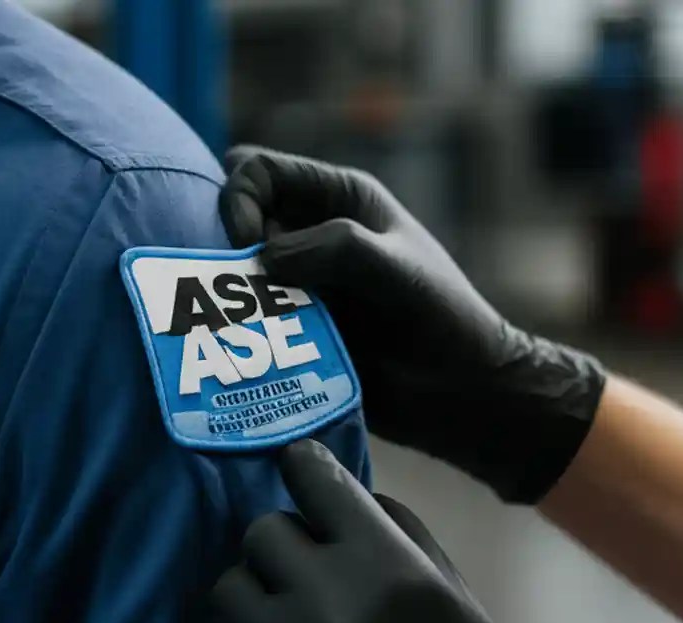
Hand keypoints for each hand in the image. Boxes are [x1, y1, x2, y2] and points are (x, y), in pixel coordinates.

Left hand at [198, 440, 549, 622]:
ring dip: (256, 594)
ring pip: (229, 589)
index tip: (300, 465)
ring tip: (284, 614)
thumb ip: (395, 533)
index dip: (305, 465)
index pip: (317, 482)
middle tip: (305, 564)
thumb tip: (336, 494)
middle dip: (285, 543)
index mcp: (389, 569)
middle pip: (263, 532)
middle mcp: (332, 608)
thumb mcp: (451, 591)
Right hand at [220, 147, 605, 503]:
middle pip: (232, 220)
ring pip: (232, 275)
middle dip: (220, 249)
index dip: (238, 199)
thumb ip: (338, 248)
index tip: (250, 248)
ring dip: (226, 298)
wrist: (462, 391)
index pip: (257, 171)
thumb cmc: (443, 317)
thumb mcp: (397, 271)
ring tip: (238, 328)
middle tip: (234, 291)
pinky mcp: (293, 331)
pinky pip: (243, 323)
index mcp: (338, 199)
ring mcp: (300, 284)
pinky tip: (244, 353)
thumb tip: (264, 257)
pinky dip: (235, 333)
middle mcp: (312, 234)